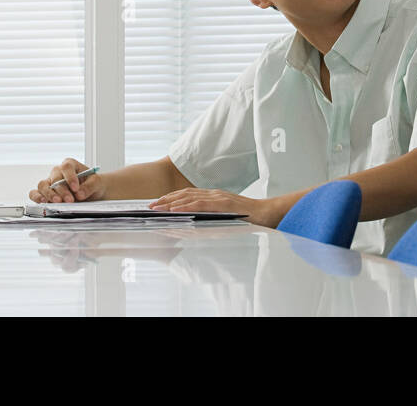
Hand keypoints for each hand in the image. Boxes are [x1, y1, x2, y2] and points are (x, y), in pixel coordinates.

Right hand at [31, 158, 104, 203]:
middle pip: (55, 178)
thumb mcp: (97, 183)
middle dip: (62, 190)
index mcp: (70, 165)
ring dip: (49, 194)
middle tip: (70, 200)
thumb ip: (90, 186)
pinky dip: (37, 197)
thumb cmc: (92, 184)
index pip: (67, 167)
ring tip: (57, 202)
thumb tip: (80, 193)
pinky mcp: (45, 193)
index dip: (70, 177)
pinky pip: (35, 193)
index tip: (76, 188)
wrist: (92, 192)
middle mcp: (58, 172)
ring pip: (43, 185)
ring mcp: (50, 182)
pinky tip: (43, 202)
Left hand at [147, 187, 277, 226]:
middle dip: (165, 199)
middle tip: (150, 205)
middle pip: (184, 193)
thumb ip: (212, 215)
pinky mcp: (222, 203)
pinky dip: (186, 206)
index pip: (187, 194)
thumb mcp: (226, 215)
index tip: (157, 203)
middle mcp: (213, 194)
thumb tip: (195, 223)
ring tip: (157, 208)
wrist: (267, 213)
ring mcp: (217, 197)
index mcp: (213, 196)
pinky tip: (175, 210)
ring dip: (170, 202)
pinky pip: (200, 204)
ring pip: (188, 197)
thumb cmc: (249, 217)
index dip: (171, 198)